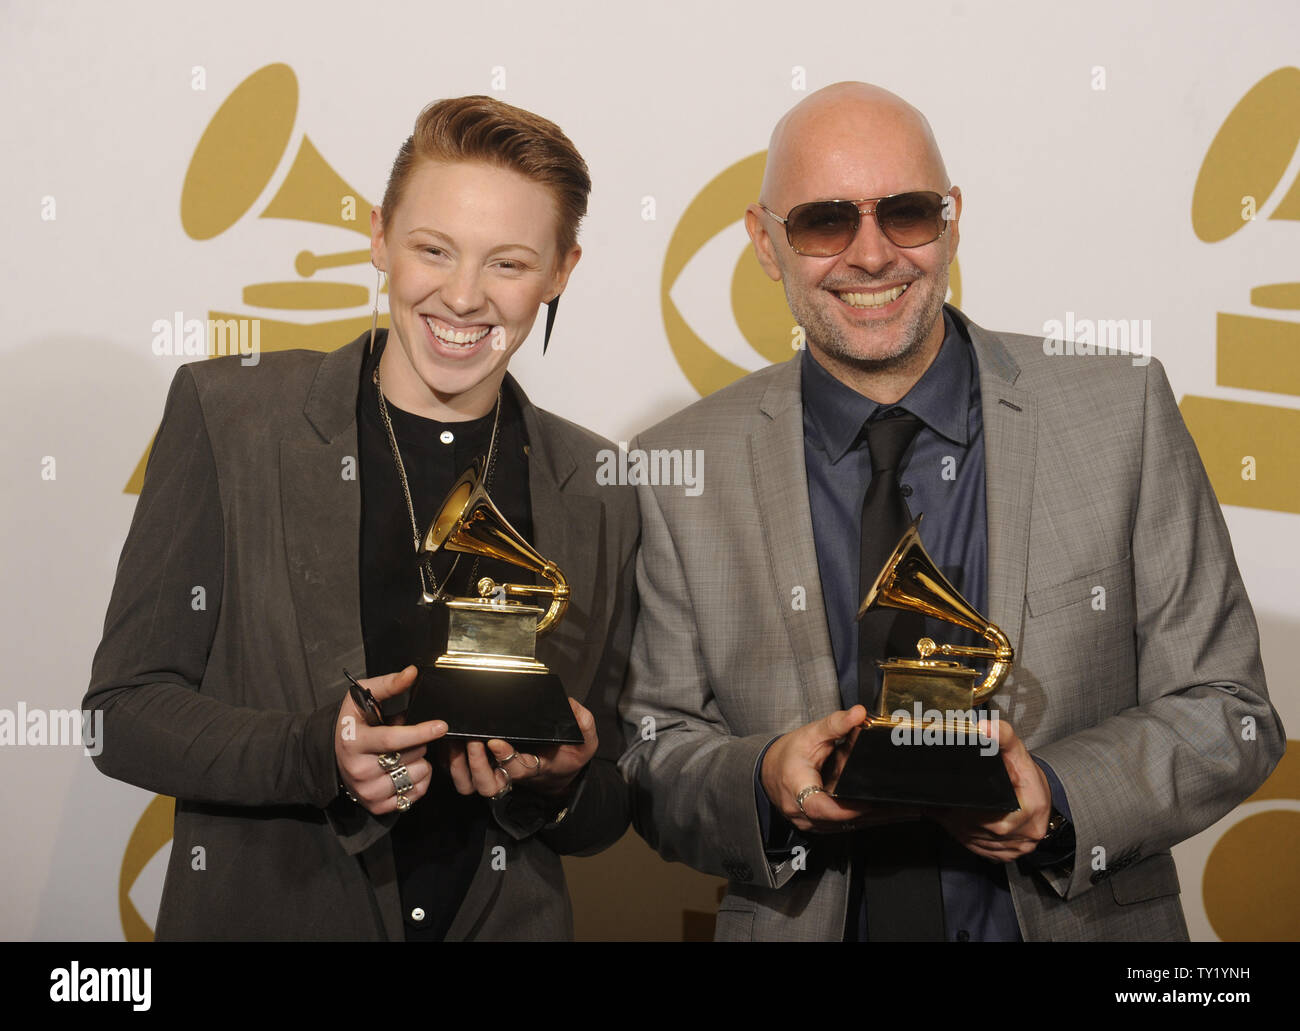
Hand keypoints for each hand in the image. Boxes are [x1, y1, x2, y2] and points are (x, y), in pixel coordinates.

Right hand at [334, 666, 447, 814]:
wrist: (335, 755)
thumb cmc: (354, 723)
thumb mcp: (362, 698)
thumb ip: (388, 685)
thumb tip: (412, 672)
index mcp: (353, 741)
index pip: (392, 740)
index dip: (420, 732)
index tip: (441, 726)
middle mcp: (358, 769)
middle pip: (409, 757)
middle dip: (420, 743)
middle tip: (410, 737)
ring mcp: (367, 791)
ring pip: (415, 776)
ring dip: (421, 762)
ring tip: (406, 753)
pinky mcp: (376, 806)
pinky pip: (414, 795)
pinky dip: (420, 780)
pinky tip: (408, 768)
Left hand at [445, 697, 597, 800]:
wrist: (558, 767)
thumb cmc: (568, 753)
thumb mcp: (586, 741)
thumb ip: (584, 724)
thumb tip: (571, 705)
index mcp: (534, 768)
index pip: (517, 768)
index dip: (505, 758)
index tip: (496, 742)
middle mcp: (511, 774)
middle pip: (488, 783)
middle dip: (477, 764)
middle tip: (473, 740)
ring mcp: (495, 773)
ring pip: (471, 783)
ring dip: (460, 764)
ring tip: (456, 740)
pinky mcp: (482, 767)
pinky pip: (461, 772)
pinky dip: (451, 760)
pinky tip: (448, 740)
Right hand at [761, 706, 917, 832]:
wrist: (770, 772)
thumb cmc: (788, 754)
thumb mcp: (810, 734)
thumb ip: (835, 724)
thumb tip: (858, 713)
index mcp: (797, 787)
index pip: (820, 806)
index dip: (847, 808)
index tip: (871, 802)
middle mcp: (804, 812)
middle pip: (843, 819)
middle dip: (877, 813)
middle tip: (909, 806)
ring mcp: (813, 823)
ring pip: (850, 826)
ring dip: (879, 818)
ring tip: (911, 810)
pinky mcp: (823, 826)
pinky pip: (848, 825)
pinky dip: (870, 818)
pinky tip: (893, 812)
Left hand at [928, 718, 1051, 860]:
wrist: (1042, 798)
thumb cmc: (1028, 778)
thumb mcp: (1018, 752)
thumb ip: (1002, 736)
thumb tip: (985, 727)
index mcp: (1028, 809)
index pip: (984, 815)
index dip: (963, 808)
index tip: (947, 799)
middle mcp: (1025, 833)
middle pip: (975, 829)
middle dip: (953, 816)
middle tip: (940, 802)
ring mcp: (1017, 847)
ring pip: (973, 841)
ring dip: (955, 828)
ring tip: (944, 810)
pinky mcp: (1008, 854)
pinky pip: (978, 849)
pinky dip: (964, 837)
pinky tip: (956, 824)